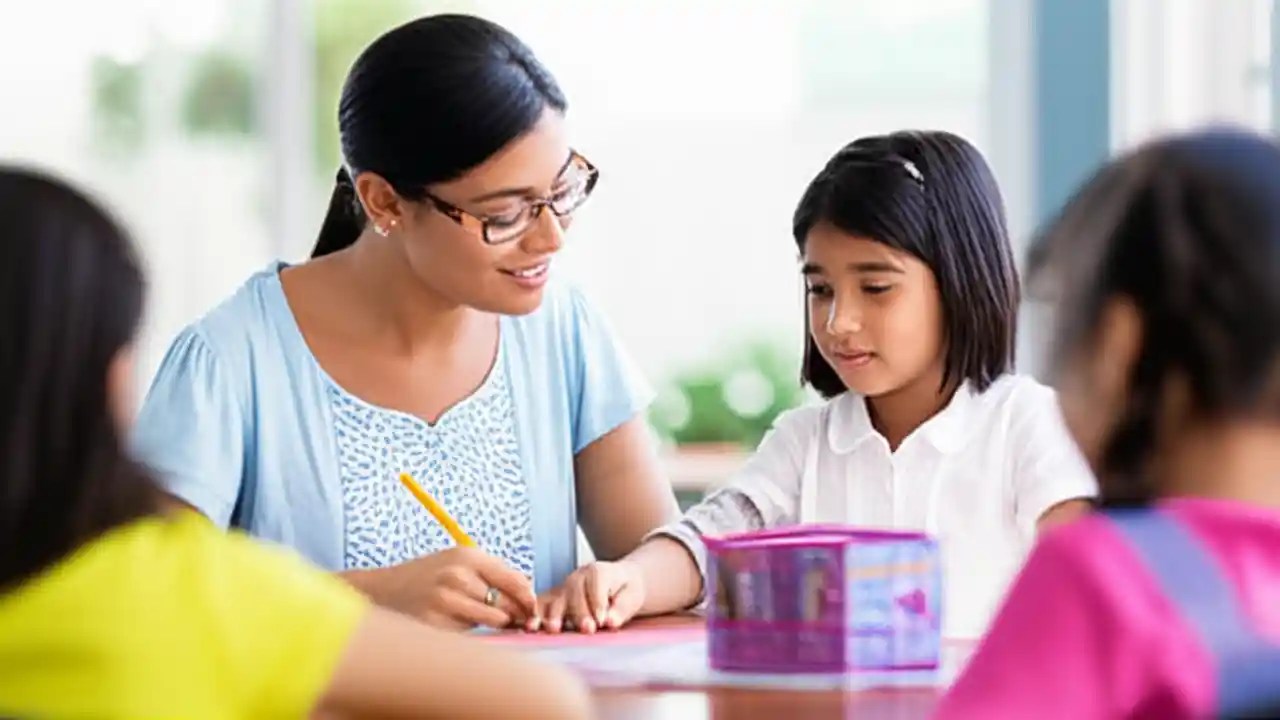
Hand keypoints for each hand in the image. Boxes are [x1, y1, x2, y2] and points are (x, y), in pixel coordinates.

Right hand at [345, 547, 536, 631]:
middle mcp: (458, 576)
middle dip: (517, 614)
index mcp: (468, 556)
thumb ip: (491, 572)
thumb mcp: (458, 561)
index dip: (529, 598)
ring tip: (488, 620)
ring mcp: (446, 601)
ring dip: (496, 624)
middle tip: (521, 622)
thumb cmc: (427, 576)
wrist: (383, 591)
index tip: (533, 608)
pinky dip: (474, 632)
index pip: (514, 579)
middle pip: (507, 602)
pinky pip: (471, 633)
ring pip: (493, 620)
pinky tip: (464, 625)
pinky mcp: (436, 623)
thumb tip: (528, 588)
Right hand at [538, 561, 644, 633]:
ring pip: (556, 599)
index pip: (596, 584)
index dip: (598, 602)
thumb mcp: (633, 596)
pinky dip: (537, 616)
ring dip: (554, 615)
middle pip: (574, 593)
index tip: (603, 621)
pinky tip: (532, 627)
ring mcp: (563, 588)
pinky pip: (542, 607)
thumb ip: (622, 608)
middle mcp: (577, 577)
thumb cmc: (626, 591)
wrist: (619, 583)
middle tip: (588, 630)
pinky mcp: (554, 600)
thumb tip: (609, 622)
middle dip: (580, 612)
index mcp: (598, 571)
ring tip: (554, 629)